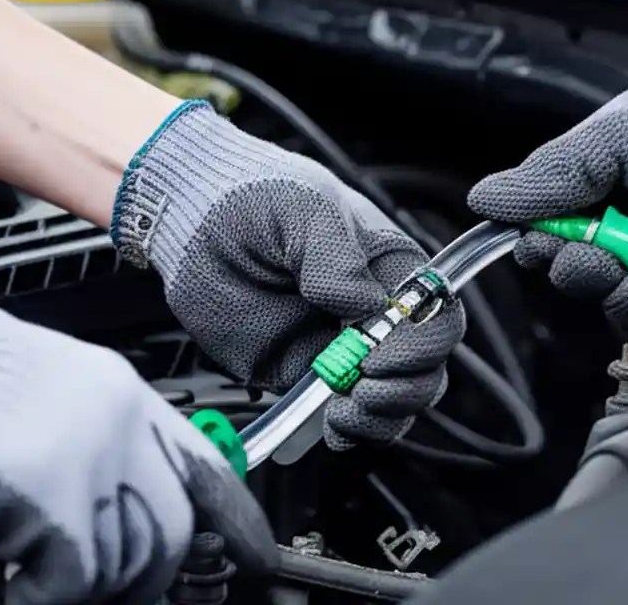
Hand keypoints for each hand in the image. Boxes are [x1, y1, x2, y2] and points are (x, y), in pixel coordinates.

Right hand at [0, 257, 276, 603]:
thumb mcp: (45, 390)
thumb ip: (92, 441)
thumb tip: (104, 511)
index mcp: (126, 397)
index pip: (209, 466)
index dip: (239, 519)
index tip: (260, 557)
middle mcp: (125, 427)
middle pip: (173, 532)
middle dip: (140, 578)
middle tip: (87, 586)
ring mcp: (94, 462)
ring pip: (122, 566)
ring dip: (71, 587)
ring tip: (15, 571)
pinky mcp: (53, 501)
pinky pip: (69, 584)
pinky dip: (31, 596)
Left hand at [113, 101, 464, 450]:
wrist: (191, 218)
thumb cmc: (254, 196)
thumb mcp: (299, 209)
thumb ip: (333, 255)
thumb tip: (365, 304)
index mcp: (392, 267)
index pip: (437, 313)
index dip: (422, 344)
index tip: (378, 353)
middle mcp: (378, 312)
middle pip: (428, 367)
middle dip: (404, 389)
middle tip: (361, 388)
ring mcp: (345, 348)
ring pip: (397, 400)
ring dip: (381, 417)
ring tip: (342, 411)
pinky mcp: (307, 376)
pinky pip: (347, 415)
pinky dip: (350, 431)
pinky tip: (330, 424)